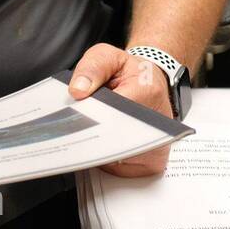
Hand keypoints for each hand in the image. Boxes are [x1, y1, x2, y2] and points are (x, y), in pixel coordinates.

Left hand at [69, 43, 173, 177]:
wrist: (153, 84)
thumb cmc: (131, 73)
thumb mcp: (108, 57)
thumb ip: (91, 68)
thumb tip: (77, 91)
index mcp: (146, 93)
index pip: (110, 116)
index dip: (88, 120)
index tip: (72, 120)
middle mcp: (158, 125)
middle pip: (112, 145)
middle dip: (89, 139)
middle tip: (73, 130)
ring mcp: (157, 147)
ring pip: (115, 163)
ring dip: (97, 152)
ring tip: (90, 133)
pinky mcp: (153, 163)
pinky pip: (122, 172)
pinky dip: (107, 162)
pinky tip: (102, 145)